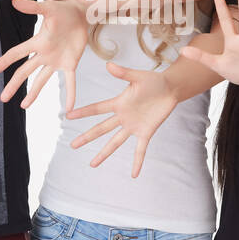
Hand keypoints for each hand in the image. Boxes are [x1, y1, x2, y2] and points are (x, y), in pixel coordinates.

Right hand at [0, 0, 89, 109]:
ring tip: (24, 106)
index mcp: (38, 42)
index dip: (5, 61)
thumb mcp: (49, 8)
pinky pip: (69, 82)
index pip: (18, 53)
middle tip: (2, 98)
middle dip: (14, 84)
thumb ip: (33, 7)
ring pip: (42, 80)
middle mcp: (44, 54)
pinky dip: (70, 94)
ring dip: (34, 93)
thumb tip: (14, 1)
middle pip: (25, 71)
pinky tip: (69, 108)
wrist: (82, 14)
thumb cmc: (63, 10)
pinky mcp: (70, 64)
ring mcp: (56, 61)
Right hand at [65, 61, 177, 177]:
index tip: (68, 116)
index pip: (97, 109)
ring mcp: (133, 126)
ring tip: (92, 164)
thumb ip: (123, 73)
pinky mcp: (146, 132)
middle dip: (87, 137)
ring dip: (104, 153)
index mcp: (119, 103)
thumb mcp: (138, 77)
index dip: (83, 112)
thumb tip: (108, 65)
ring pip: (115, 142)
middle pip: (101, 129)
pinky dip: (137, 161)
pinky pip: (140, 150)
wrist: (170, 89)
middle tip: (72, 145)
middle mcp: (122, 117)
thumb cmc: (154, 81)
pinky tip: (134, 174)